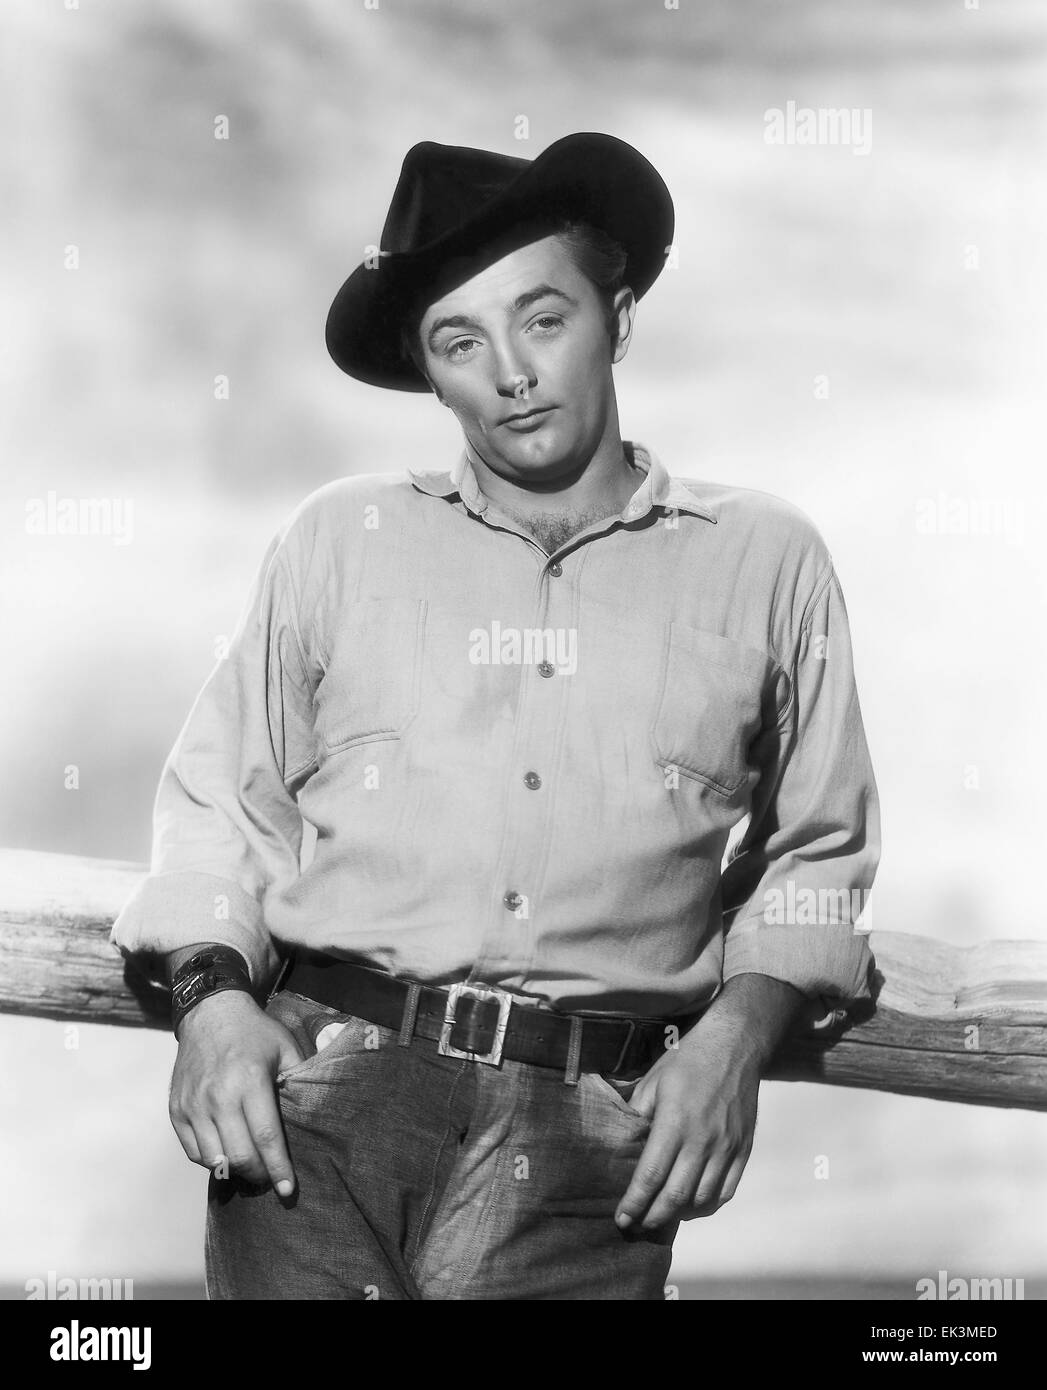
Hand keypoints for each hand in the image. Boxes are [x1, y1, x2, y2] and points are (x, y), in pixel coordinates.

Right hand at [168, 990, 304, 1196]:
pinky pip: (193, 1152)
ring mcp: (193, 1105)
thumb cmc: (254, 1032)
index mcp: (249, 1081)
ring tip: (251, 1168)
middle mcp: (218, 1097)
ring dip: (235, 1172)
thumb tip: (315, 1114)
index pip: (265, 1138)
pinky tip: (227, 1153)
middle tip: (271, 1177)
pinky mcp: (176, 1110)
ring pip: (214, 1161)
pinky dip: (211, 1161)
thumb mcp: (286, 1047)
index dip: (278, 1168)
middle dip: (259, 1176)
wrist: (209, 1013)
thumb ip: (300, 1080)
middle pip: (239, 1156)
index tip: (287, 1191)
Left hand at [614, 973, 804, 1231]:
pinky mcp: (743, 1149)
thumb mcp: (653, 1080)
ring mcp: (726, 1148)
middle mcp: (702, 1141)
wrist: (735, 1046)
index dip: (634, 1203)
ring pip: (702, 1199)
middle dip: (652, 1217)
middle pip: (675, 1196)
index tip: (621, 1218)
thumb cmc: (688, 1060)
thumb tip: (623, 1142)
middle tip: (637, 1225)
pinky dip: (707, 1205)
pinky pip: (726, 1190)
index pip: (650, 1176)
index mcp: (674, 1123)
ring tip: (662, 1214)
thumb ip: (637, 1114)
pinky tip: (693, 1204)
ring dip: (679, 1215)